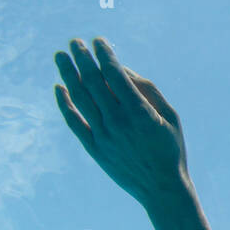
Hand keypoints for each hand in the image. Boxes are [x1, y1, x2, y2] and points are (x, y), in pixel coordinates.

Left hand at [54, 37, 189, 207]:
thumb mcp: (170, 117)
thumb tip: (122, 69)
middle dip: (82, 57)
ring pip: (79, 98)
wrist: (162, 189)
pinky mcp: (94, 148)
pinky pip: (73, 122)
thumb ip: (148, 90)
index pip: (114, 73)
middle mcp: (117, 122)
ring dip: (68, 74)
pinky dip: (64, 103)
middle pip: (92, 81)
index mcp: (139, 111)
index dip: (104, 53)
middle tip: (75, 42)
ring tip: (60, 56)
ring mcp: (103, 136)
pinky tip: (59, 87)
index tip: (98, 41)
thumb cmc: (171, 149)